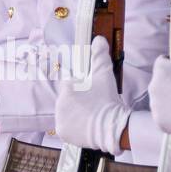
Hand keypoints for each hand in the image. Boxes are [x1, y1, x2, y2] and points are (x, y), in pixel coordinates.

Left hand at [55, 36, 127, 154]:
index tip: (93, 93)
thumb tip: (98, 39)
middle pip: (69, 100)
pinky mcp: (63, 132)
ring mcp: (60, 119)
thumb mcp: (105, 74)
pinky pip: (67, 128)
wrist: (111, 127)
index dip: (83, 88)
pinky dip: (75, 128)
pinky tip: (87, 126)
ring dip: (77, 114)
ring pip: (68, 114)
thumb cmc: (107, 99)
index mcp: (67, 87)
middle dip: (80, 102)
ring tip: (93, 117)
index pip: (71, 84)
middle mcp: (59, 103)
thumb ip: (100, 55)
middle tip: (95, 106)